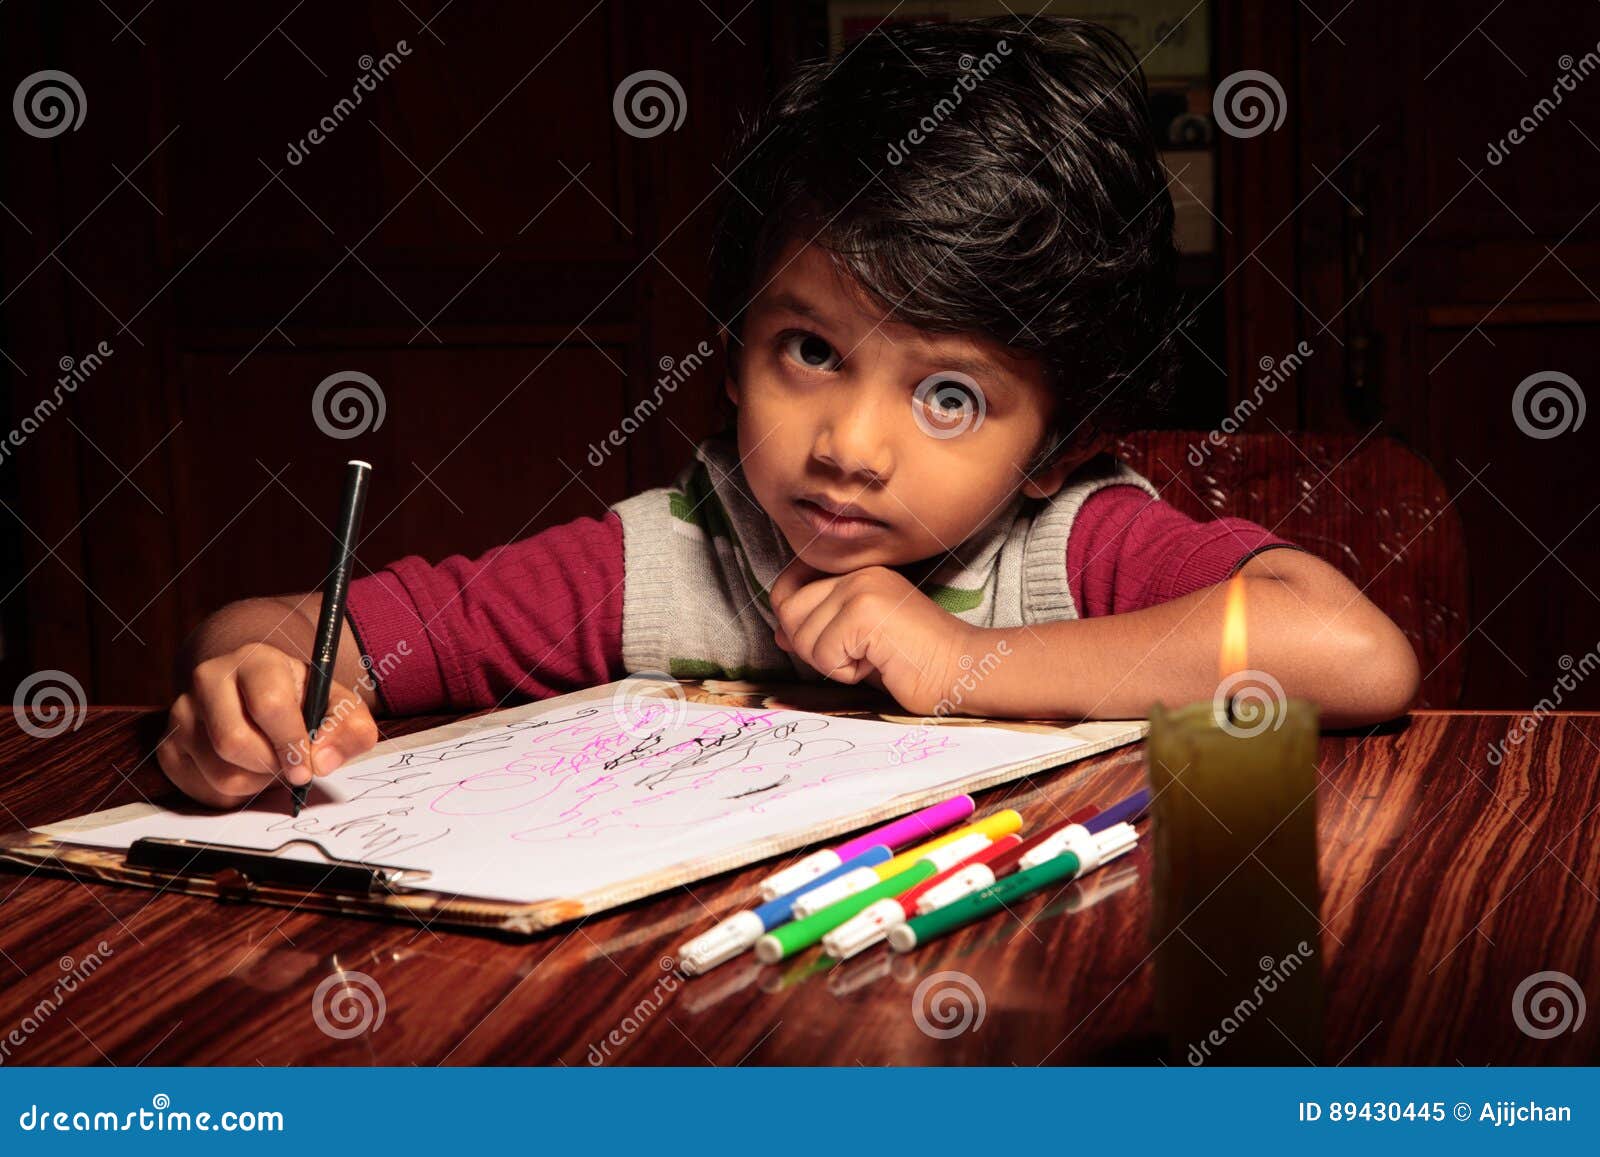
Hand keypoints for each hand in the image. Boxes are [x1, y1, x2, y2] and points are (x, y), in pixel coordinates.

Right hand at [158, 643, 378, 808]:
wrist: (258, 699)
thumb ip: (349, 729)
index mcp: (256, 660)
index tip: (306, 768)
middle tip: (289, 770)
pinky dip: (233, 794)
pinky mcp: (168, 746)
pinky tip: (245, 771)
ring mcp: (182, 711)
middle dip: (270, 766)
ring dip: (255, 782)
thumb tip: (324, 761)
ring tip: (269, 764)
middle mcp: (210, 678)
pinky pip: (202, 789)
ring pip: (219, 771)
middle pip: (234, 742)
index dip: (291, 743)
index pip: (269, 704)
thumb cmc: (302, 703)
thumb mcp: (338, 707)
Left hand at [769, 560, 977, 715]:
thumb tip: (780, 634)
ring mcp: (861, 588)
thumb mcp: (858, 645)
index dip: (791, 618)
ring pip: (800, 634)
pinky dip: (845, 672)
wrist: (963, 671)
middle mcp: (856, 573)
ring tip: (870, 659)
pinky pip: (824, 652)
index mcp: (856, 573)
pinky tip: (878, 664)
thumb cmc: (914, 663)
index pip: (790, 584)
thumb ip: (820, 633)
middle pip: (787, 609)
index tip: (820, 643)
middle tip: (850, 658)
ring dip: (829, 662)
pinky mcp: (865, 612)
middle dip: (808, 646)